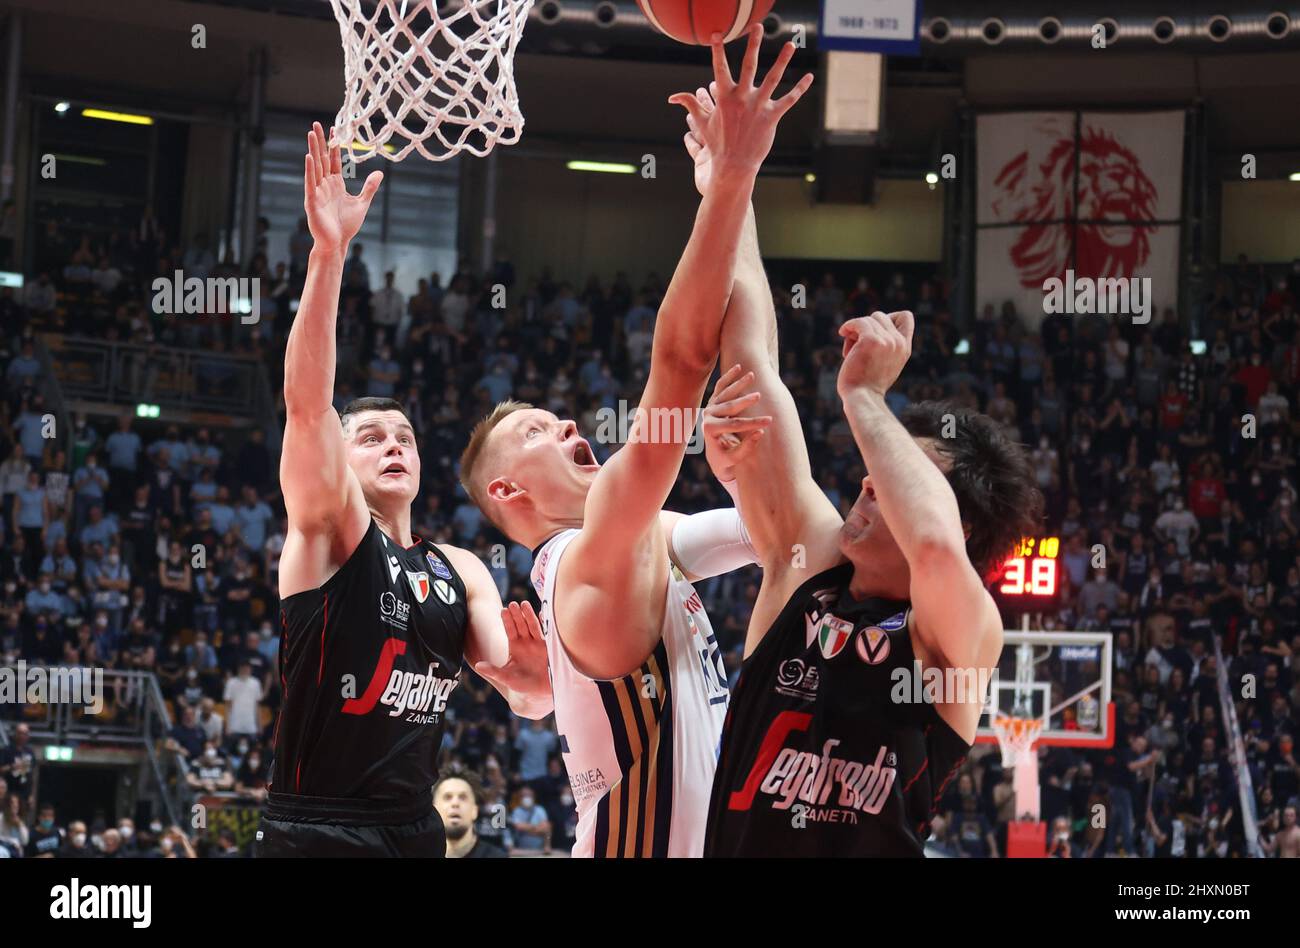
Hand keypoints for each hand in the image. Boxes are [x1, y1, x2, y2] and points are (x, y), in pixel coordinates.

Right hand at [303, 121, 381, 253]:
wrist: (337, 243)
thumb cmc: (346, 226)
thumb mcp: (362, 203)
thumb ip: (369, 188)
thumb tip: (379, 172)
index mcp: (335, 184)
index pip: (334, 160)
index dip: (334, 145)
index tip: (334, 129)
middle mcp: (324, 185)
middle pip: (322, 158)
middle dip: (320, 141)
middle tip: (316, 124)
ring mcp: (317, 191)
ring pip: (315, 166)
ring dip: (313, 150)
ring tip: (310, 133)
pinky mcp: (312, 201)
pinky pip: (310, 183)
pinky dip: (309, 170)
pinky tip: (309, 157)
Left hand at [474, 601, 549, 699]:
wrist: (540, 694)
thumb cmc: (522, 686)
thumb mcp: (506, 678)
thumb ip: (494, 671)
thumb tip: (477, 666)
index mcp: (515, 647)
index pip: (510, 630)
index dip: (507, 620)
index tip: (503, 610)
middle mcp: (527, 643)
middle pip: (521, 625)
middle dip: (517, 615)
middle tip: (513, 604)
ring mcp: (539, 644)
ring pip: (533, 627)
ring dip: (529, 616)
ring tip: (524, 604)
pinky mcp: (550, 648)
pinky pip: (547, 634)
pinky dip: (546, 624)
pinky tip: (543, 615)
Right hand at [668, 24, 812, 183]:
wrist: (734, 165)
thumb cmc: (718, 144)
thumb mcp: (702, 123)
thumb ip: (690, 104)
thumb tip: (672, 97)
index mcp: (725, 97)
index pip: (719, 68)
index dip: (717, 50)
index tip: (717, 34)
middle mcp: (743, 98)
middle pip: (749, 65)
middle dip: (753, 44)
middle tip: (758, 27)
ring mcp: (759, 106)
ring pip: (773, 78)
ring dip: (782, 60)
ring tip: (790, 44)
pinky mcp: (772, 116)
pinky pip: (789, 99)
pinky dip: (800, 88)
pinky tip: (809, 77)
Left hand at [701, 363, 771, 482]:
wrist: (715, 455)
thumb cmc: (726, 459)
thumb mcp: (734, 458)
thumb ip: (746, 448)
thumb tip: (761, 433)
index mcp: (709, 429)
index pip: (735, 424)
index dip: (753, 423)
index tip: (769, 422)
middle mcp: (707, 415)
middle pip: (729, 406)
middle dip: (745, 401)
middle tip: (759, 396)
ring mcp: (709, 406)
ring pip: (725, 392)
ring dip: (739, 383)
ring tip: (752, 375)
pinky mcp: (713, 401)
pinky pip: (721, 386)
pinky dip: (729, 376)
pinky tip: (739, 367)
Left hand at [836, 310, 914, 398]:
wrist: (862, 397)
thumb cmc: (867, 384)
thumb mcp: (885, 363)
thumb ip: (886, 346)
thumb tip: (872, 323)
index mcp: (904, 348)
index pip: (905, 317)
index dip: (888, 317)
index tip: (874, 330)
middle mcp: (898, 342)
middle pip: (881, 316)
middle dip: (867, 328)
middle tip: (857, 345)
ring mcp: (886, 340)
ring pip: (868, 319)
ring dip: (856, 332)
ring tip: (851, 350)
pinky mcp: (871, 340)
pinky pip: (858, 322)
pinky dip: (848, 326)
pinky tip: (842, 333)